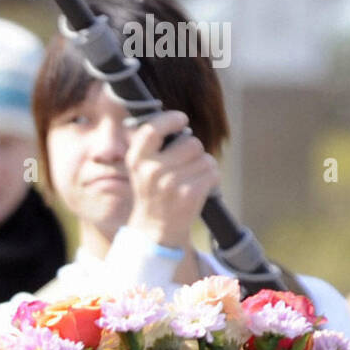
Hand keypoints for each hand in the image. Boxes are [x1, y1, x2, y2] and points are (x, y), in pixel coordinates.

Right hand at [124, 109, 219, 251]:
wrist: (155, 230)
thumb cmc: (153, 192)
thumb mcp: (143, 167)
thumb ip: (156, 144)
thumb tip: (180, 121)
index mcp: (137, 159)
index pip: (152, 129)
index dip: (170, 119)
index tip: (181, 119)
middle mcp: (151, 171)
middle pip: (191, 142)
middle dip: (193, 152)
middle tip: (183, 167)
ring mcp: (170, 183)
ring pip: (204, 158)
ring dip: (203, 166)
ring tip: (190, 180)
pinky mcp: (188, 194)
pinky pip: (212, 172)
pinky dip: (211, 179)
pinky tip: (199, 189)